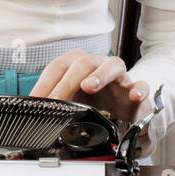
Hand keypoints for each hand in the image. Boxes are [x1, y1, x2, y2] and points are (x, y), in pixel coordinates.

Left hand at [29, 50, 150, 124]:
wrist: (128, 113)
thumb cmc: (98, 104)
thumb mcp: (74, 104)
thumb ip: (57, 105)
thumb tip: (33, 112)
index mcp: (80, 69)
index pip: (60, 66)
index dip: (45, 81)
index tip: (35, 100)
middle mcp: (99, 68)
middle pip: (83, 62)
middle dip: (67, 80)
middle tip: (56, 99)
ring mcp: (120, 78)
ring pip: (112, 65)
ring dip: (99, 74)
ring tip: (89, 86)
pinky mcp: (137, 92)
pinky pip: (141, 86)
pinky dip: (138, 90)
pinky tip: (133, 97)